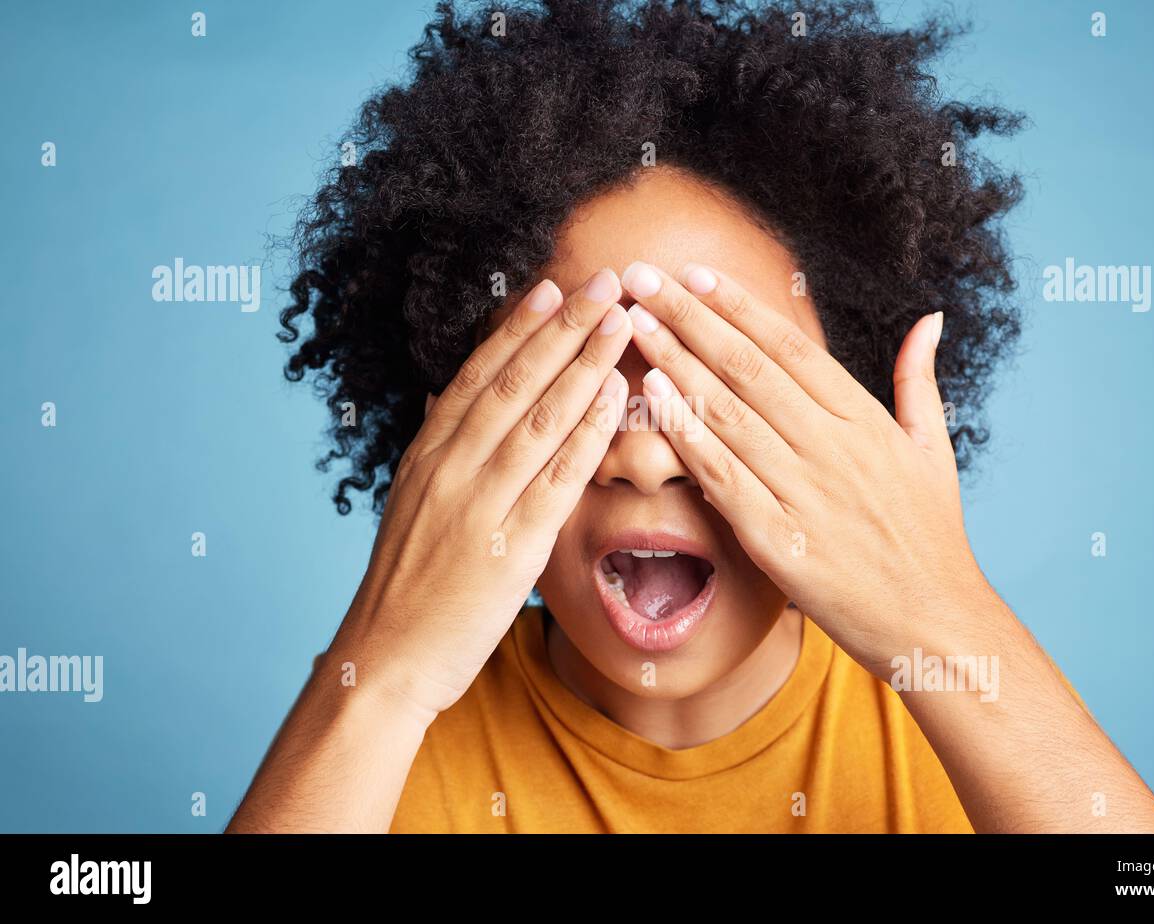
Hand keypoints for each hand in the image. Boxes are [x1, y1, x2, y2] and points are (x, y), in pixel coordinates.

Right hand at [328, 269, 631, 718]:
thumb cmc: (406, 587)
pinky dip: (585, 435)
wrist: (384, 660)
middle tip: (601, 281)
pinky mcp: (507, 549)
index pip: (478, 377)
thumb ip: (441, 455)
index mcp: (425, 457)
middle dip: (562, 328)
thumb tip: (458, 405)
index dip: (518, 329)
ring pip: (538, 420)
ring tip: (619, 322)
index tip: (551, 288)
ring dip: (583, 365)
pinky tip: (612, 398)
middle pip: (513, 384)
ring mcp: (476, 507)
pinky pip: (554, 480)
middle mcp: (448, 470)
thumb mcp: (412, 505)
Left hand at [619, 260, 992, 674]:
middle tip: (643, 277)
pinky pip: (723, 476)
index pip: (791, 348)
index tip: (695, 274)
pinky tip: (653, 398)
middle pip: (748, 368)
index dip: (738, 307)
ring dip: (675, 363)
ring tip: (635, 325)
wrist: (935, 622)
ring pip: (728, 413)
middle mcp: (833, 447)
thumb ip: (918, 380)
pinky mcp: (780, 540)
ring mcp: (806, 492)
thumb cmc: (931, 536)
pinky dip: (687, 434)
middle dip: (689, 317)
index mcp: (864, 421)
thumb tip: (929, 319)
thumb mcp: (933, 450)